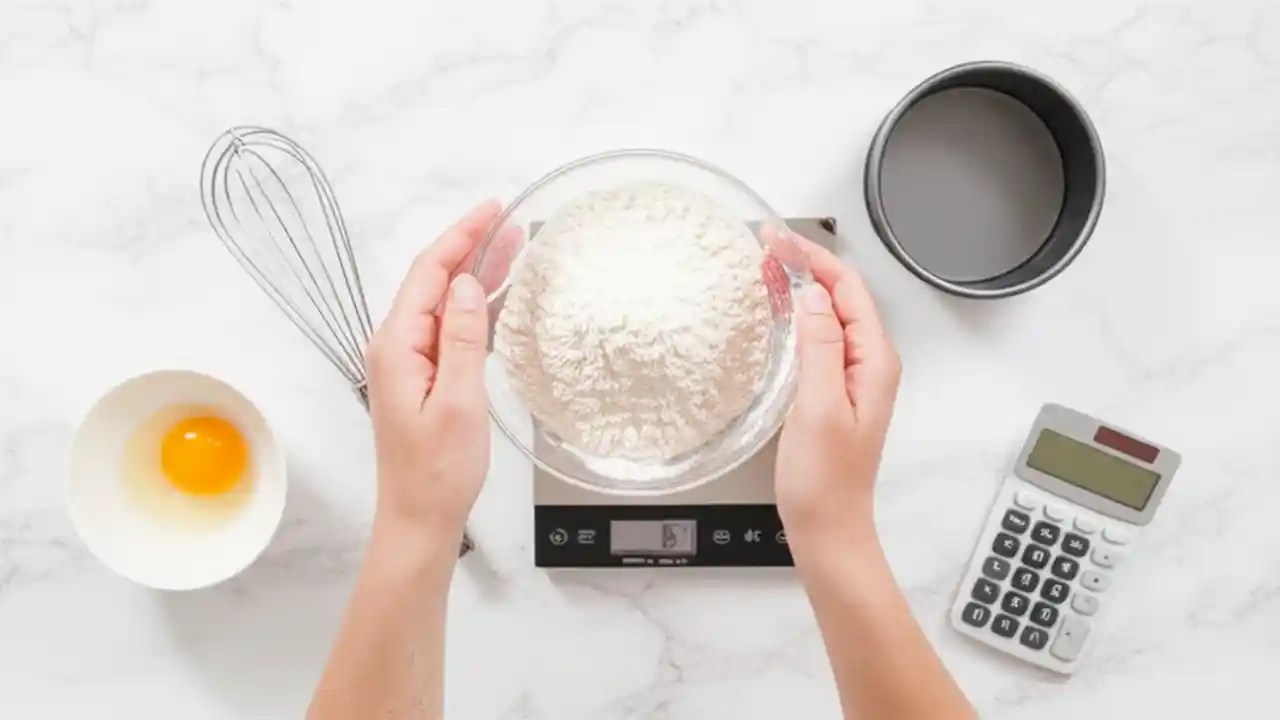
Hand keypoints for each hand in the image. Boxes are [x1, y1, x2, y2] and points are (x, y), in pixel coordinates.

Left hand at [365, 201, 501, 544]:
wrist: (419, 518)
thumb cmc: (437, 471)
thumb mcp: (459, 401)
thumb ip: (463, 339)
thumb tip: (467, 286)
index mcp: (397, 346)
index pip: (429, 273)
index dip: (461, 236)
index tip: (493, 210)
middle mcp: (397, 347)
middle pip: (436, 281)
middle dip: (473, 247)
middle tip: (514, 223)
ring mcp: (410, 362)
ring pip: (446, 303)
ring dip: (478, 275)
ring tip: (516, 248)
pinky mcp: (425, 378)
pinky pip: (451, 329)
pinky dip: (477, 308)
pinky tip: (499, 297)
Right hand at [775, 237, 900, 551]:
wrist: (828, 529)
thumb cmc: (825, 481)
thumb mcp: (819, 408)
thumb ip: (820, 349)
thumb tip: (813, 299)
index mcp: (874, 362)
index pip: (848, 289)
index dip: (813, 258)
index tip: (778, 239)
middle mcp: (870, 365)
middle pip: (840, 296)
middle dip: (805, 263)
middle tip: (765, 243)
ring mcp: (853, 378)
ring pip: (828, 315)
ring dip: (800, 286)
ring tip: (768, 266)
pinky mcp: (834, 391)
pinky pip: (818, 339)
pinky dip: (797, 315)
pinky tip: (778, 312)